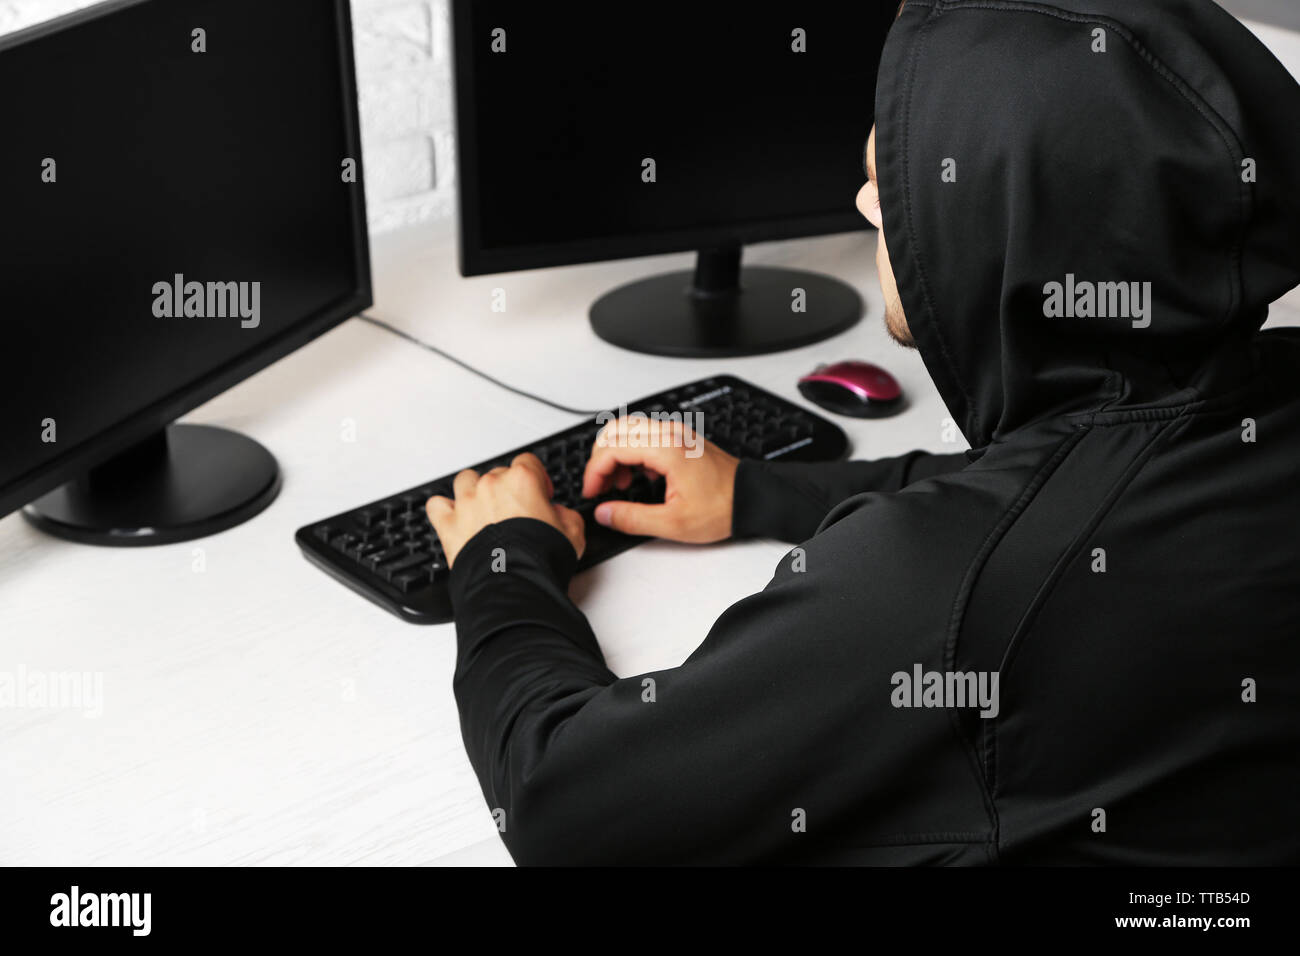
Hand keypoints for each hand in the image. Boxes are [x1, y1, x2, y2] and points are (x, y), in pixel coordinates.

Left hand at [426, 453, 585, 567]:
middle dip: (508, 489)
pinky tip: (454, 518)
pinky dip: (444, 509)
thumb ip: (565, 514)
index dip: (537, 478)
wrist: (514, 582)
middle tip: (517, 512)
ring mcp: (467, 503)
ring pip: (465, 480)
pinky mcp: (448, 524)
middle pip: (498, 473)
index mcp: (522, 479)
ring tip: (484, 509)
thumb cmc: (540, 557)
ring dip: (474, 490)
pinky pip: (436, 505)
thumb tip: (558, 514)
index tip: (540, 493)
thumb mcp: (573, 531)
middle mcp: (491, 485)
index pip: (528, 461)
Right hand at [581, 416, 739, 542]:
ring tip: (618, 484)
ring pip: (628, 429)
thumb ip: (632, 518)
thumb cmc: (723, 507)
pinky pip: (645, 434)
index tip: (592, 492)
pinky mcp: (681, 437)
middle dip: (600, 459)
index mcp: (666, 449)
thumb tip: (604, 513)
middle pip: (615, 430)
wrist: (752, 498)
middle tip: (599, 486)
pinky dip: (631, 451)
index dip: (594, 471)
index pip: (612, 448)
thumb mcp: (673, 523)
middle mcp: (670, 433)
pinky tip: (638, 477)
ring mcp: (676, 432)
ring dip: (615, 454)